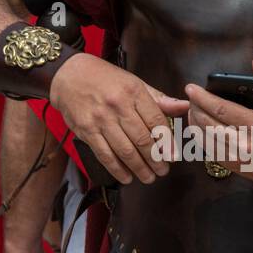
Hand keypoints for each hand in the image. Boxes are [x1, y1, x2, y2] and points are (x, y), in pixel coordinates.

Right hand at [48, 54, 188, 184]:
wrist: (68, 75)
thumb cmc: (104, 78)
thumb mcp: (133, 82)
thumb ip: (158, 98)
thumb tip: (184, 107)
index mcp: (133, 91)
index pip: (156, 121)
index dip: (167, 142)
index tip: (173, 156)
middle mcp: (117, 106)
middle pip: (142, 139)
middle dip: (155, 160)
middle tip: (163, 171)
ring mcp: (100, 119)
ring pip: (125, 150)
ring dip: (139, 168)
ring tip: (149, 177)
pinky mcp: (86, 130)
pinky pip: (104, 154)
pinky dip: (117, 169)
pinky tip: (127, 177)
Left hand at [183, 56, 252, 185]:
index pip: (222, 109)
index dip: (203, 97)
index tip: (191, 88)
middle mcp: (246, 144)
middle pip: (208, 124)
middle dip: (194, 108)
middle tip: (189, 97)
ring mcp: (239, 158)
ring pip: (206, 140)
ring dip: (194, 123)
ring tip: (191, 110)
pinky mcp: (236, 168)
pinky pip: (210, 152)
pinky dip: (201, 139)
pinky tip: (198, 127)